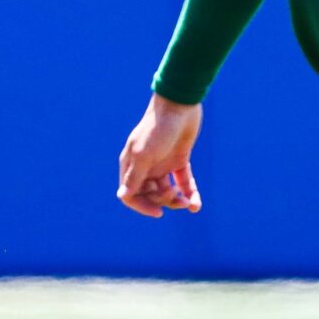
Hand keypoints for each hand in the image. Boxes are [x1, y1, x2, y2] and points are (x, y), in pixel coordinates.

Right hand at [117, 94, 203, 216]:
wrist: (180, 105)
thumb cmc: (158, 128)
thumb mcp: (145, 153)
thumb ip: (135, 176)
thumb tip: (122, 196)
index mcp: (131, 165)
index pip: (130, 195)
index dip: (142, 206)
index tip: (158, 212)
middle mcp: (145, 167)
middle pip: (150, 195)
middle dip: (162, 201)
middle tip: (174, 195)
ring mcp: (162, 164)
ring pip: (167, 191)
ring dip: (177, 201)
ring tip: (189, 203)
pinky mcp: (179, 160)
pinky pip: (183, 182)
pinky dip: (190, 193)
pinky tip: (196, 206)